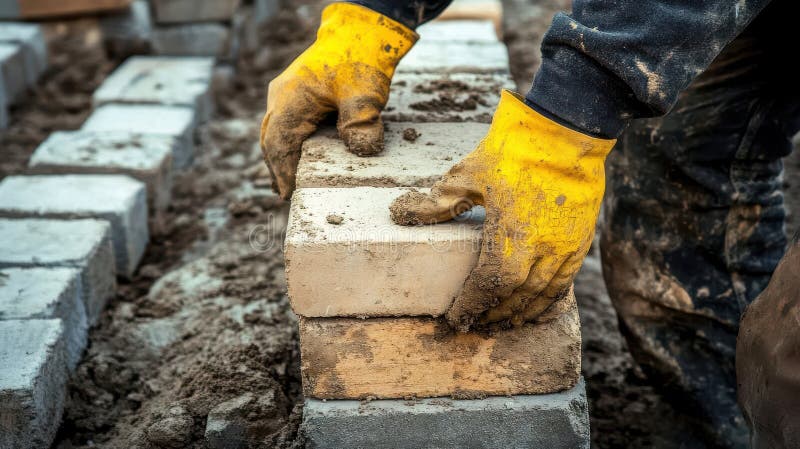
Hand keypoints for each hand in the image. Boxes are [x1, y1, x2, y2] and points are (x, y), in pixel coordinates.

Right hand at [260, 2, 416, 198]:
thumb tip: (362, 151)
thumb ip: (362, 123)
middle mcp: (281, 97)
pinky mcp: (296, 92)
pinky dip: (289, 142)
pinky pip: (285, 123)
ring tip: (287, 182)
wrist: (361, 29)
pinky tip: (298, 156)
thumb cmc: (360, 58)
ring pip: (275, 131)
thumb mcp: (365, 94)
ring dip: (281, 156)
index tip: (289, 195)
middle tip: (286, 195)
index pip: (279, 145)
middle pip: (271, 140)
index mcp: (290, 100)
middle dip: (277, 168)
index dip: (283, 172)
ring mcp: (285, 93)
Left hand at [390, 90, 614, 330]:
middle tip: (475, 323)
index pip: (489, 285)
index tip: (456, 318)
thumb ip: (436, 202)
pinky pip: (565, 282)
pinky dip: (548, 299)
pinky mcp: (581, 240)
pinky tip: (535, 304)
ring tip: (503, 322)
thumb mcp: (467, 174)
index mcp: (512, 235)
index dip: (471, 305)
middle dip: (494, 314)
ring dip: (521, 313)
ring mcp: (567, 247)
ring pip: (543, 295)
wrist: (566, 130)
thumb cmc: (514, 150)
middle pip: (516, 297)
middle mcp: (544, 248)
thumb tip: (400, 213)